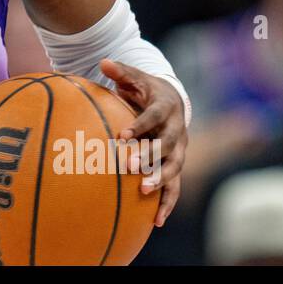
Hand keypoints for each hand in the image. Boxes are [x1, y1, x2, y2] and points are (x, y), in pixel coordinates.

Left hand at [100, 58, 187, 227]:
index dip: (139, 125)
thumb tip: (103, 61)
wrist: (171, 100)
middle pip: (167, 145)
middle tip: (130, 166)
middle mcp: (177, 131)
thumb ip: (120, 71)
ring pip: (174, 168)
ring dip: (160, 180)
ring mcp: (179, 150)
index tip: (121, 136)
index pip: (154, 117)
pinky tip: (155, 222)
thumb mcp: (134, 77)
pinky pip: (174, 187)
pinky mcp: (176, 165)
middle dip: (150, 156)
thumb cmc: (145, 89)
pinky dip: (167, 203)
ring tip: (144, 192)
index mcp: (166, 108)